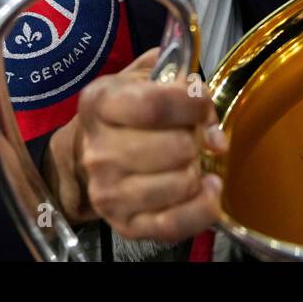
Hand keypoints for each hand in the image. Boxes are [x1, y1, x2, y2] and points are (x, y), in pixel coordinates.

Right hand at [51, 49, 222, 241]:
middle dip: (195, 139)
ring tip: (191, 162)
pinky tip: (207, 189)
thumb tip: (213, 130)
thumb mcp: (147, 77)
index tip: (203, 105)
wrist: (89, 152)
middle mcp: (97, 150)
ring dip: (198, 171)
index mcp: (99, 103)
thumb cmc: (127, 109)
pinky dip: (203, 207)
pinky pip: (176, 224)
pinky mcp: (124, 224)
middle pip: (175, 148)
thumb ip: (184, 83)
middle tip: (190, 137)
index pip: (154, 106)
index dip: (192, 104)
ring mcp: (108, 192)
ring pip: (181, 184)